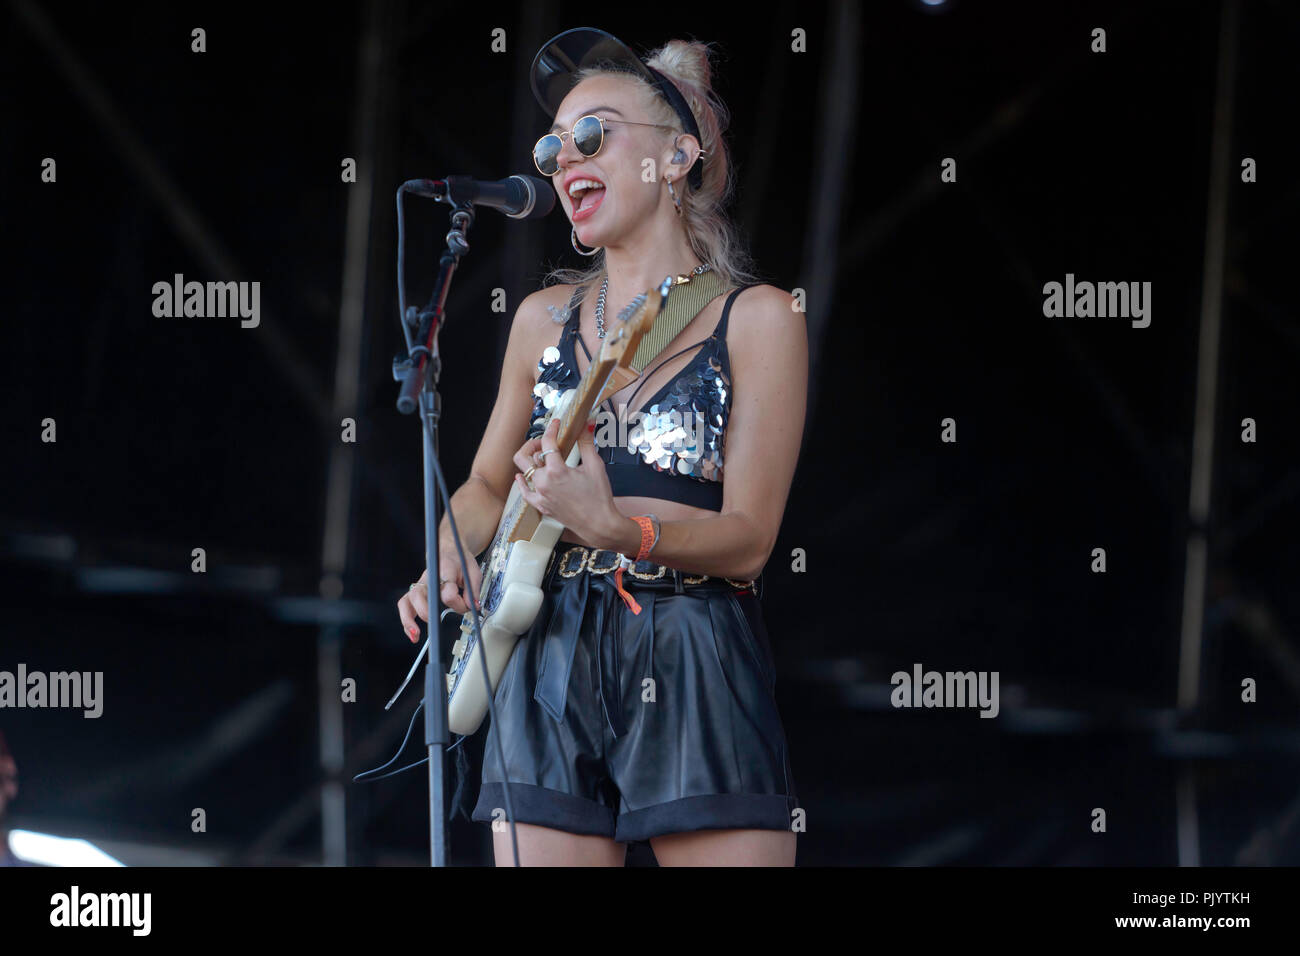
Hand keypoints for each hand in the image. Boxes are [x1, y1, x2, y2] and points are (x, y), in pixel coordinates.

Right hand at [396, 544, 482, 644]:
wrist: (450, 549)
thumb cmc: (460, 561)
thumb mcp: (473, 572)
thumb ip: (473, 590)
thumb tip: (473, 607)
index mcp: (445, 570)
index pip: (447, 592)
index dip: (458, 603)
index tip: (467, 604)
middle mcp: (429, 578)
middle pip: (418, 595)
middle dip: (425, 611)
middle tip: (436, 620)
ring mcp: (420, 585)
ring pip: (407, 601)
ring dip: (408, 619)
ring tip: (416, 634)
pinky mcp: (416, 592)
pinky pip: (405, 606)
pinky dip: (406, 621)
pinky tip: (413, 633)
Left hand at [513, 417, 619, 543]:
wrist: (599, 523)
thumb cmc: (599, 498)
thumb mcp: (595, 466)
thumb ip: (587, 443)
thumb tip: (587, 425)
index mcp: (557, 470)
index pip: (547, 442)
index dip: (551, 429)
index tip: (556, 424)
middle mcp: (544, 482)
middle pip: (524, 456)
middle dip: (532, 444)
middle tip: (543, 441)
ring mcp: (540, 495)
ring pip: (525, 472)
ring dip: (531, 462)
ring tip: (541, 458)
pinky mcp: (541, 505)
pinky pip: (525, 492)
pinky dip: (522, 483)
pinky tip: (521, 477)